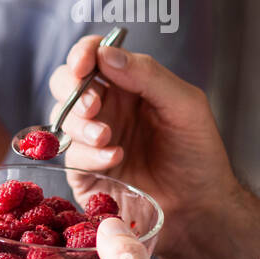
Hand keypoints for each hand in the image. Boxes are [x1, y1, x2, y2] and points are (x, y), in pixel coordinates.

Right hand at [49, 37, 236, 258]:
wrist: (198, 205)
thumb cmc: (198, 152)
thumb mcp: (184, 105)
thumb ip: (148, 75)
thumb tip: (106, 53)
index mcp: (128, 84)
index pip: (94, 56)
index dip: (82, 54)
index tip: (83, 64)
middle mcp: (106, 107)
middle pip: (65, 83)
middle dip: (72, 91)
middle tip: (93, 106)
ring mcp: (90, 138)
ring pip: (61, 118)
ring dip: (80, 125)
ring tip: (106, 138)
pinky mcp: (83, 169)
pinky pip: (70, 154)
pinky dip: (89, 154)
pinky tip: (115, 158)